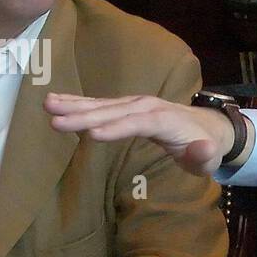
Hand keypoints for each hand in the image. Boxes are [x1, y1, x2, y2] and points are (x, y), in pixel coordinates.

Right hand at [44, 92, 234, 176]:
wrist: (206, 127)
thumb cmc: (205, 146)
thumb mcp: (209, 157)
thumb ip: (204, 155)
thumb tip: (204, 150)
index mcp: (165, 120)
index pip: (139, 124)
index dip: (117, 129)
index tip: (92, 136)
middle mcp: (147, 106)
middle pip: (114, 111)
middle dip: (85, 116)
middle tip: (56, 120)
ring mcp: (135, 103)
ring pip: (103, 104)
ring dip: (74, 105)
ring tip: (47, 104)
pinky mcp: (126, 106)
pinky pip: (100, 104)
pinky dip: (78, 102)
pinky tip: (56, 100)